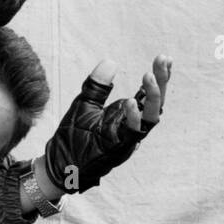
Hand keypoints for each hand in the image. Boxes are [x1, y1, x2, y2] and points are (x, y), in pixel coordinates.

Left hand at [39, 55, 170, 198]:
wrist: (59, 164)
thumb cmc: (73, 137)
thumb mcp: (85, 103)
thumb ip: (97, 85)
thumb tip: (111, 62)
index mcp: (127, 115)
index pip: (149, 94)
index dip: (159, 76)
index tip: (164, 58)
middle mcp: (132, 126)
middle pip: (156, 102)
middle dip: (162, 81)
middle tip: (164, 59)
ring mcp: (128, 138)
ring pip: (151, 118)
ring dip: (153, 97)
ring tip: (149, 75)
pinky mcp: (119, 149)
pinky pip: (133, 134)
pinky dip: (134, 118)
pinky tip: (131, 101)